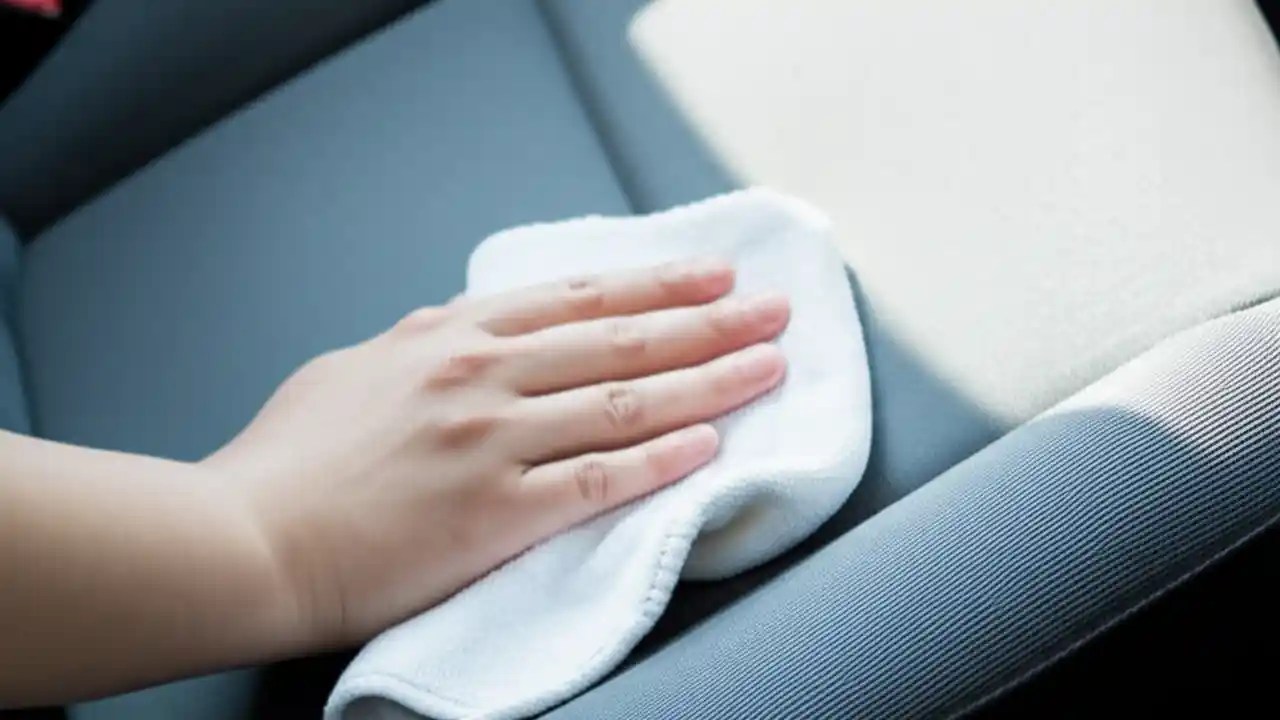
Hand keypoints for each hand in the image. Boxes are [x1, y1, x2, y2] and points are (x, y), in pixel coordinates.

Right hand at [204, 259, 789, 648]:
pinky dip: (661, 460)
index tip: (713, 275)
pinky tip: (710, 444)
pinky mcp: (495, 513)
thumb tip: (463, 339)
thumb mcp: (355, 372)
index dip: (656, 284)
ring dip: (709, 381)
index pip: (579, 299)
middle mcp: (482, 376)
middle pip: (622, 340)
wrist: (246, 539)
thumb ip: (423, 349)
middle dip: (709, 321)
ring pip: (626, 402)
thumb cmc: (288, 463)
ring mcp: (492, 442)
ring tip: (769, 366)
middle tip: (774, 309)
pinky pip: (598, 481)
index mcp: (450, 337)